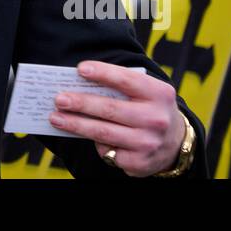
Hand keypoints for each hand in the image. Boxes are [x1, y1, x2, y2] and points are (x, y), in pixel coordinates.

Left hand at [48, 60, 186, 176]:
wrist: (174, 143)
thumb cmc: (150, 109)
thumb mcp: (146, 93)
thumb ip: (121, 87)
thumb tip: (80, 85)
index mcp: (158, 94)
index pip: (126, 80)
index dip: (103, 73)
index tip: (80, 69)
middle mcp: (155, 119)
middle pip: (110, 109)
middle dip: (80, 103)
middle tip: (59, 99)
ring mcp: (147, 142)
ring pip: (103, 132)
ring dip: (75, 124)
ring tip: (56, 118)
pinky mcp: (138, 162)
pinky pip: (107, 151)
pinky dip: (94, 143)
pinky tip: (84, 136)